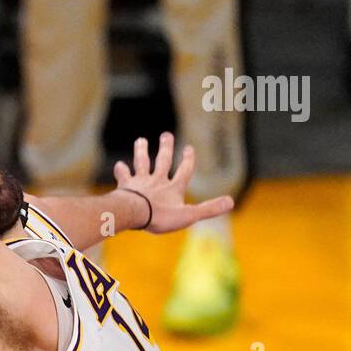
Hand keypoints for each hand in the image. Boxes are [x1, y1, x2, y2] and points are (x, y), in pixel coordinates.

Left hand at [113, 133, 233, 233]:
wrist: (134, 213)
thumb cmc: (160, 216)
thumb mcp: (189, 215)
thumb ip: (209, 208)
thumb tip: (231, 202)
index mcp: (173, 188)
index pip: (184, 171)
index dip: (188, 160)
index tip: (189, 148)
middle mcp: (157, 181)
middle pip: (163, 161)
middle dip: (166, 148)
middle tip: (166, 134)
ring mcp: (140, 182)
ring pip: (141, 163)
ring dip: (141, 151)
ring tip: (141, 140)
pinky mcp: (125, 186)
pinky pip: (123, 176)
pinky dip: (121, 170)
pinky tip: (119, 165)